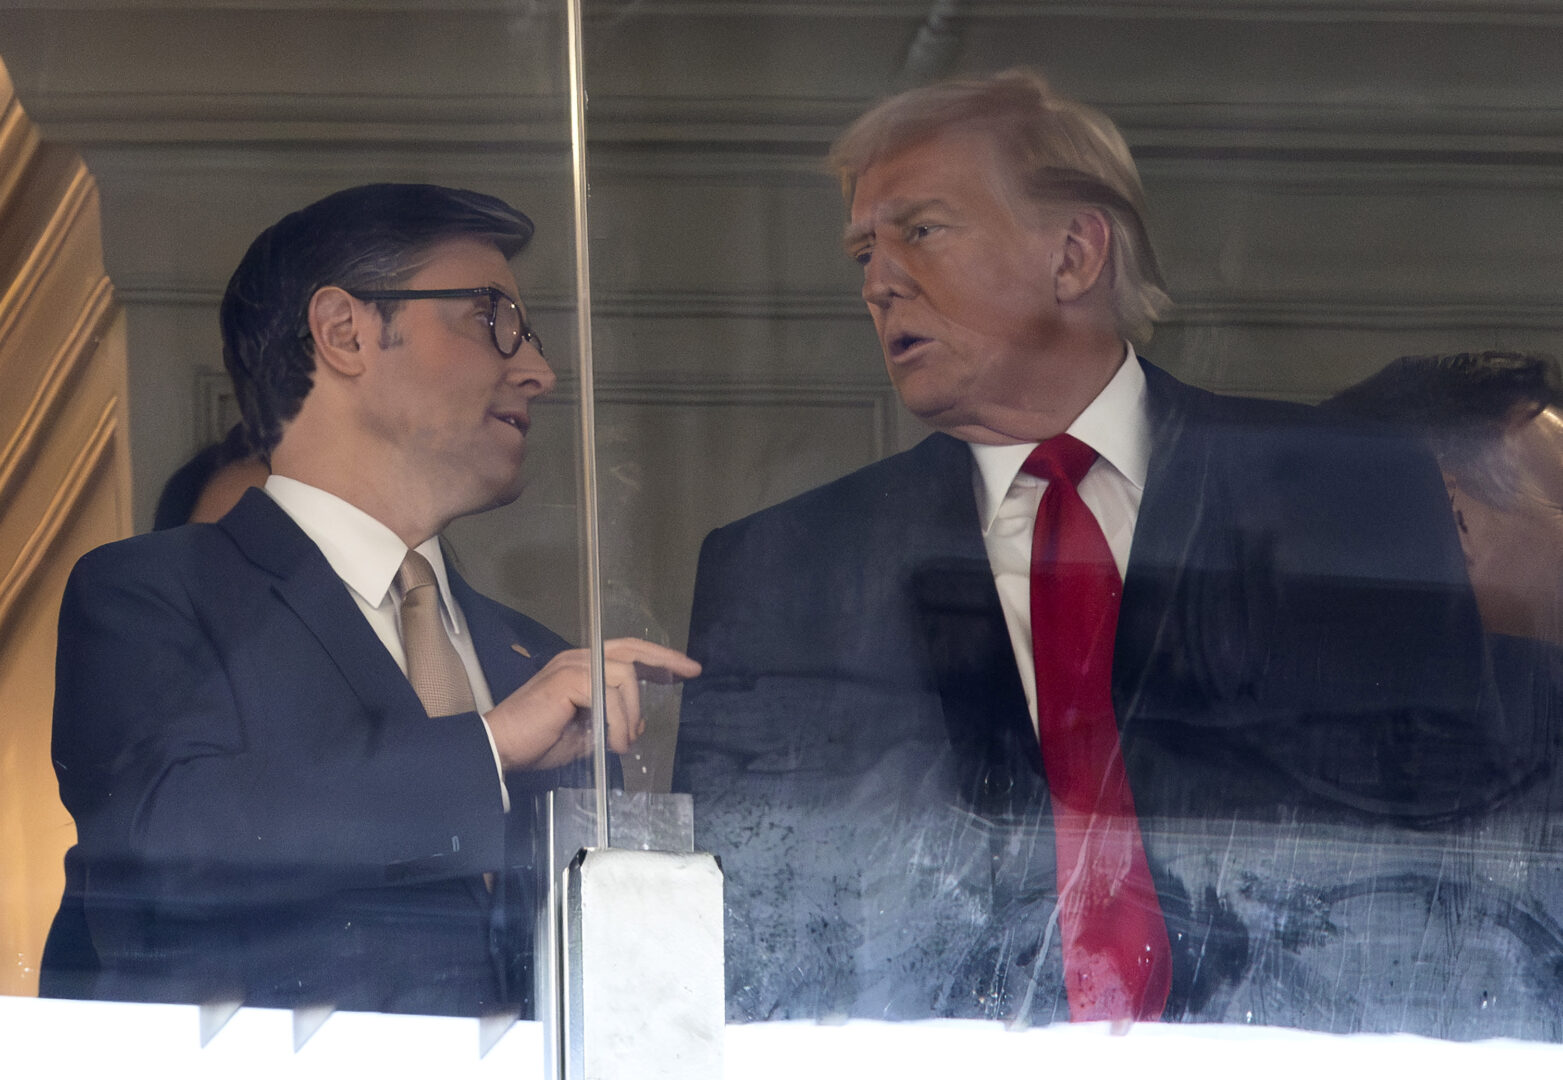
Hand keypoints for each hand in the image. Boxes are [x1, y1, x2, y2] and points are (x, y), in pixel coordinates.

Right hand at [484, 637, 700, 771]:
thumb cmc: (538, 742)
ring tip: (623, 742)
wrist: (502, 748)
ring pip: (625, 677)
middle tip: (690, 671)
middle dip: (664, 659)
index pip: (626, 653)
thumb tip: (636, 725)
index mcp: (582, 667)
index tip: (683, 670)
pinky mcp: (568, 680)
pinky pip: (608, 695)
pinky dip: (617, 721)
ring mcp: (573, 666)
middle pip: (631, 649)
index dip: (656, 659)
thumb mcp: (586, 733)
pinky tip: (613, 742)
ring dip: (631, 714)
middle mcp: (579, 659)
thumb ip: (610, 722)